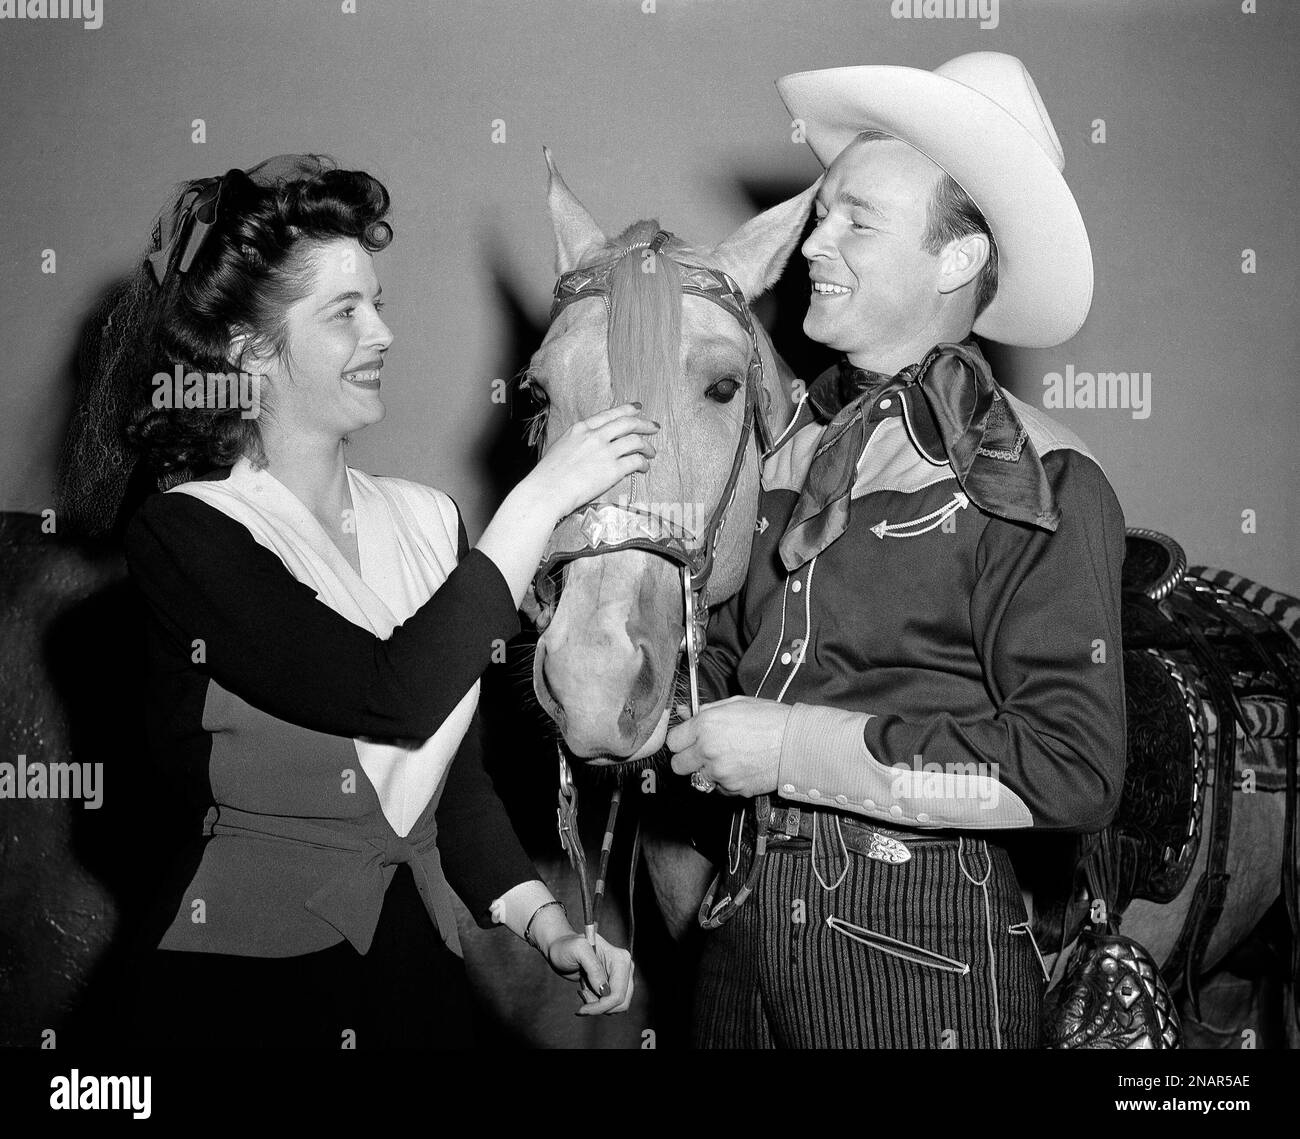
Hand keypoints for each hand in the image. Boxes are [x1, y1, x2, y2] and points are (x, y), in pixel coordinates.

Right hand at [526, 403, 658, 517]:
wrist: (547, 490)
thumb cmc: (548, 474)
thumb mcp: (561, 446)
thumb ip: (578, 442)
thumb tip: (589, 445)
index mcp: (580, 429)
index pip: (609, 414)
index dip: (626, 410)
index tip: (637, 409)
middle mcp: (595, 436)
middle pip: (627, 423)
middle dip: (644, 424)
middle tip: (654, 427)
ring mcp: (605, 451)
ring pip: (635, 440)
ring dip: (647, 446)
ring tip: (651, 452)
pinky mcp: (612, 469)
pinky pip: (635, 461)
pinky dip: (643, 463)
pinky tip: (644, 467)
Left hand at [544, 932, 634, 1015]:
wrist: (561, 948)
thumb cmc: (567, 946)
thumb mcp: (578, 950)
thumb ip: (593, 968)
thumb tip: (604, 990)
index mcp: (620, 959)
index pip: (618, 993)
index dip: (601, 1006)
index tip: (582, 1009)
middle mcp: (625, 968)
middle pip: (621, 1002)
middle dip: (599, 1006)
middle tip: (582, 994)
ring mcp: (621, 977)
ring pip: (616, 1005)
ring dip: (596, 1004)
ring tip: (583, 988)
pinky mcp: (614, 984)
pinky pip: (610, 1003)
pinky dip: (596, 1002)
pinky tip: (586, 988)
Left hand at [666, 696, 790, 796]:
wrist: (797, 743)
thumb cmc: (771, 720)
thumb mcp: (735, 703)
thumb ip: (705, 710)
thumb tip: (685, 713)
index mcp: (705, 725)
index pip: (672, 742)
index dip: (681, 740)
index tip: (689, 740)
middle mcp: (708, 751)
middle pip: (677, 765)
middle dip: (688, 759)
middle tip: (703, 752)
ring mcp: (720, 773)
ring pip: (698, 779)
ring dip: (708, 771)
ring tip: (728, 758)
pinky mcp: (733, 789)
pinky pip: (719, 788)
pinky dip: (726, 781)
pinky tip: (740, 767)